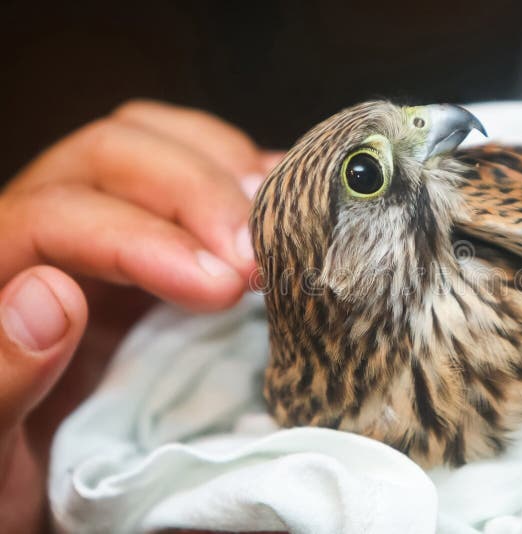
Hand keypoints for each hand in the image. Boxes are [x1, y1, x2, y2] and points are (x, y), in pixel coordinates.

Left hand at [0, 100, 281, 531]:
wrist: (43, 480)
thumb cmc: (6, 474)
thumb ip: (0, 374)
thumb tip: (49, 295)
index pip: (60, 213)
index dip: (142, 238)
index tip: (219, 286)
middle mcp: (50, 228)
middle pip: (115, 153)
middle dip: (198, 194)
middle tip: (258, 258)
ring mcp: (108, 228)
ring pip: (158, 143)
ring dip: (225, 172)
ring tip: (276, 227)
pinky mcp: (158, 241)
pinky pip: (198, 174)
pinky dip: (248, 177)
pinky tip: (285, 204)